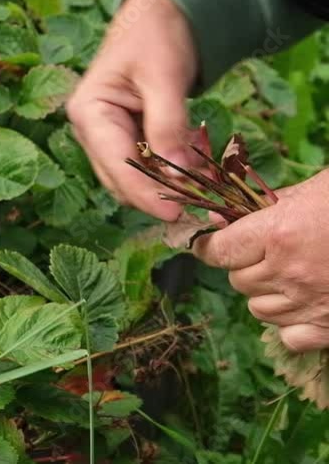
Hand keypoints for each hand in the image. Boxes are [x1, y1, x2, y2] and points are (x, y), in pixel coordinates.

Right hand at [67, 0, 199, 220]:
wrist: (161, 13)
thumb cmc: (156, 36)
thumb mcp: (164, 77)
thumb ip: (167, 125)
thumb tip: (177, 174)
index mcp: (88, 112)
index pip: (114, 165)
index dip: (144, 193)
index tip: (175, 212)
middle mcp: (91, 128)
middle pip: (120, 177)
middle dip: (157, 194)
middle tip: (198, 205)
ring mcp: (106, 133)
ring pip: (134, 175)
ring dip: (166, 185)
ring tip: (203, 189)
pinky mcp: (126, 134)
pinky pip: (147, 163)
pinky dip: (172, 170)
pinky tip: (197, 169)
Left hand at [192, 171, 328, 352]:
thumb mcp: (316, 190)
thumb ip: (269, 204)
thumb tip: (221, 217)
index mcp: (280, 233)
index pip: (219, 250)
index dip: (210, 247)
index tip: (210, 245)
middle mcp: (289, 272)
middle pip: (238, 281)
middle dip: (244, 267)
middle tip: (265, 255)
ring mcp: (312, 304)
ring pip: (259, 309)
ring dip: (266, 295)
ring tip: (289, 277)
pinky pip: (289, 337)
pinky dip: (291, 325)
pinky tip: (306, 306)